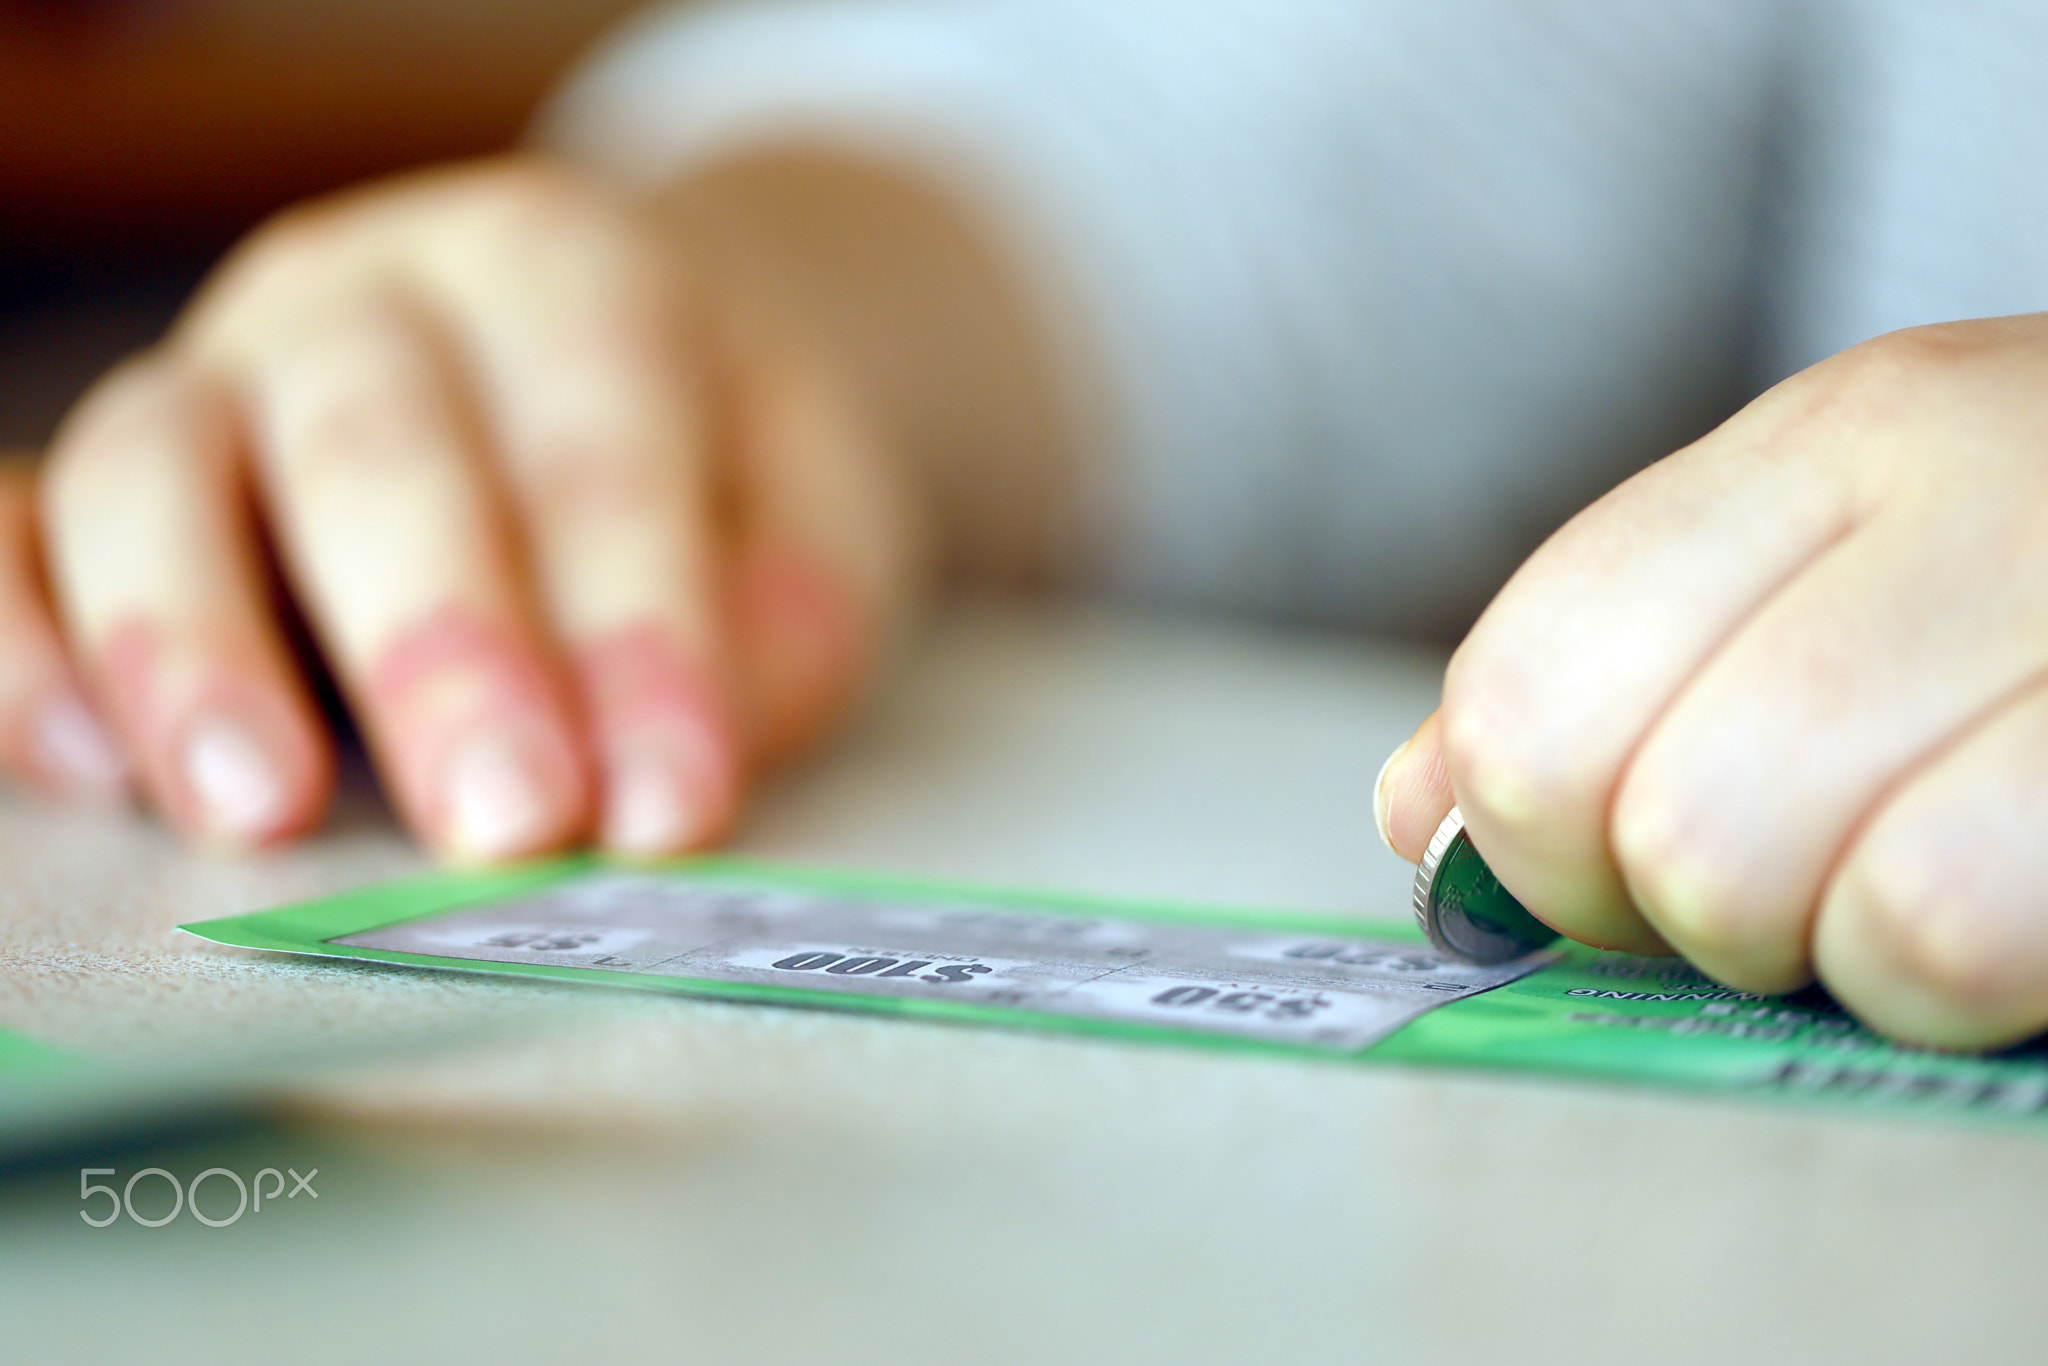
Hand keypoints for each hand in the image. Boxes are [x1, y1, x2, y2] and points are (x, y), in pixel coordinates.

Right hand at [9, 156, 929, 860]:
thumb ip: (773, 630)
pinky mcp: (128, 467)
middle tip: (507, 822)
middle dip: (440, 646)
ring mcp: (226, 369)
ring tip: (263, 812)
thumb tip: (667, 783)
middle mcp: (372, 297)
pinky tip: (82, 765)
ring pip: (154, 467)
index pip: (598, 443)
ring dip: (196, 646)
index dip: (635, 632)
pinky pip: (21, 524)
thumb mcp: (808, 518)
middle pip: (372, 443)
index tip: (669, 804)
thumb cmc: (721, 459)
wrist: (617, 351)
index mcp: (565, 272)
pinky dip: (25, 637)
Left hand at [1378, 315, 2047, 1048]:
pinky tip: (2030, 921)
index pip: (1537, 697)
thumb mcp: (1840, 556)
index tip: (1612, 862)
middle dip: (1723, 917)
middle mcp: (2006, 492)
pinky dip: (1990, 985)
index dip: (1540, 838)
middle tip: (1823, 875)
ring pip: (1883, 921)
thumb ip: (1619, 668)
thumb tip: (1424, 815)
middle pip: (1685, 830)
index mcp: (1845, 436)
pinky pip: (1990, 941)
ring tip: (1952, 895)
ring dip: (1889, 969)